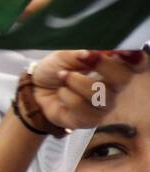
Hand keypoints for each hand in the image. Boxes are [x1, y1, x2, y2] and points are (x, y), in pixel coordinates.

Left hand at [29, 49, 147, 130]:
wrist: (35, 89)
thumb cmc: (55, 70)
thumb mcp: (66, 55)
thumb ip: (83, 53)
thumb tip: (97, 51)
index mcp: (113, 69)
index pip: (136, 65)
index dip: (135, 59)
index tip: (122, 51)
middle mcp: (113, 89)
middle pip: (123, 78)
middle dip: (103, 65)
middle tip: (84, 58)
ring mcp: (102, 107)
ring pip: (99, 94)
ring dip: (76, 81)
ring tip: (63, 76)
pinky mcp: (88, 120)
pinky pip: (82, 107)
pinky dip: (66, 95)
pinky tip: (61, 93)